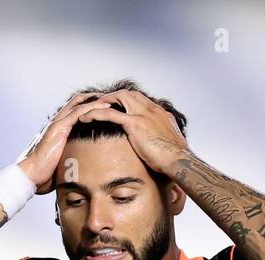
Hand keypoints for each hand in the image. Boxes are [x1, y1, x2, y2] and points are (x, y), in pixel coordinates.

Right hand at [17, 93, 113, 194]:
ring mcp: (57, 123)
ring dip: (98, 100)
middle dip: (96, 98)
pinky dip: (93, 108)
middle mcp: (57, 122)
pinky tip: (106, 108)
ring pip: (80, 103)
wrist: (31, 175)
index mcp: (57, 128)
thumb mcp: (61, 161)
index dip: (90, 105)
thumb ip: (70, 156)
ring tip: (113, 101)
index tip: (105, 108)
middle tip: (112, 100)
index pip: (75, 108)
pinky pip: (79, 112)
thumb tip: (82, 165)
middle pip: (78, 100)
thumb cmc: (44, 173)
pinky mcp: (59, 128)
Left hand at [77, 89, 191, 177]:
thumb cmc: (175, 158)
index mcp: (159, 113)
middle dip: (112, 97)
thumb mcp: (169, 143)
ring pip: (118, 97)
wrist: (179, 160)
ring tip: (89, 109)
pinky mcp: (135, 123)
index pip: (140, 99)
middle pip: (129, 93)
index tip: (115, 107)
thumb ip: (161, 139)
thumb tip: (157, 146)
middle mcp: (151, 109)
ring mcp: (143, 114)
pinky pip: (110, 114)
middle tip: (98, 104)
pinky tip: (85, 118)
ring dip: (102, 102)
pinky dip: (95, 113)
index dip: (126, 101)